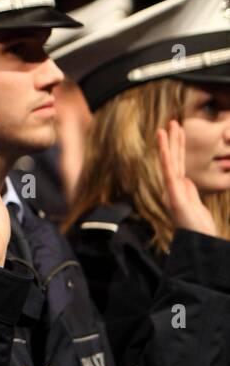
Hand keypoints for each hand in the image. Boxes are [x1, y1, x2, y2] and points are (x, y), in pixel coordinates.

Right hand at [157, 119, 216, 236]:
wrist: (200, 243)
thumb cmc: (199, 228)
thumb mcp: (196, 206)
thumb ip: (189, 191)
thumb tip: (185, 180)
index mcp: (176, 191)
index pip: (176, 165)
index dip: (176, 148)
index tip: (176, 133)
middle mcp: (171, 190)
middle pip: (173, 161)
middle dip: (173, 141)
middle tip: (173, 122)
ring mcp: (171, 193)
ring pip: (170, 164)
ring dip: (169, 144)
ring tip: (168, 127)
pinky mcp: (174, 197)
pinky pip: (169, 174)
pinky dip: (165, 159)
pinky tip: (164, 147)